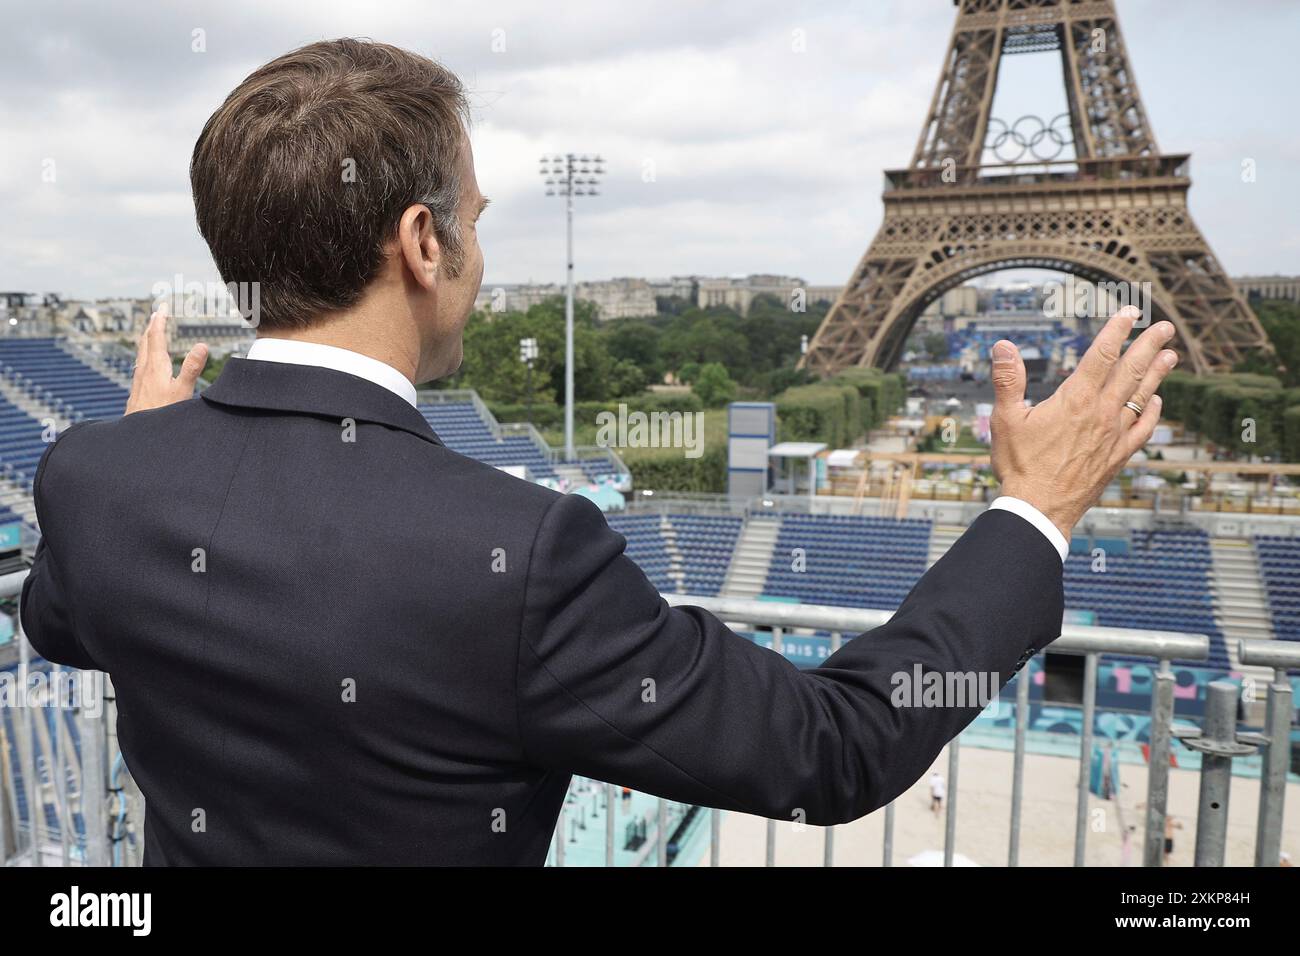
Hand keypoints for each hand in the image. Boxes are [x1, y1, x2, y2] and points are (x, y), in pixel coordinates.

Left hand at [125, 306, 208, 414]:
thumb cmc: (160, 414)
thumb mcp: (182, 392)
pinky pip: (140, 365)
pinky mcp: (137, 390)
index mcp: (155, 367)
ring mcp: (138, 380)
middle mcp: (144, 370)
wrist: (137, 436)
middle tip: (157, 313)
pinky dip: (145, 354)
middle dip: (152, 326)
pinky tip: (146, 363)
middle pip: (145, 342)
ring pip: (141, 353)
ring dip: (147, 339)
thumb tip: (202, 345)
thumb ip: (192, 368)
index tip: (162, 306)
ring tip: (151, 332)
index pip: (156, 337)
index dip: (160, 321)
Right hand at [989, 305, 1177, 540]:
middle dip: (1150, 346)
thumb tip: (1003, 346)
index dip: (1117, 330)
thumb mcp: (1005, 420)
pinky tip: (1157, 401)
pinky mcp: (1118, 456)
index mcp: (1075, 400)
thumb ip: (1007, 380)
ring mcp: (1113, 436)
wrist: (1039, 510)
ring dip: (1158, 374)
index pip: (1101, 355)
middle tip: (1166, 327)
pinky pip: (1143, 429)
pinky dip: (1153, 412)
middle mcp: (1101, 414)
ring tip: (1171, 356)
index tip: (1130, 313)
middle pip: (1131, 371)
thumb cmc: (1019, 466)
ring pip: (1142, 397)